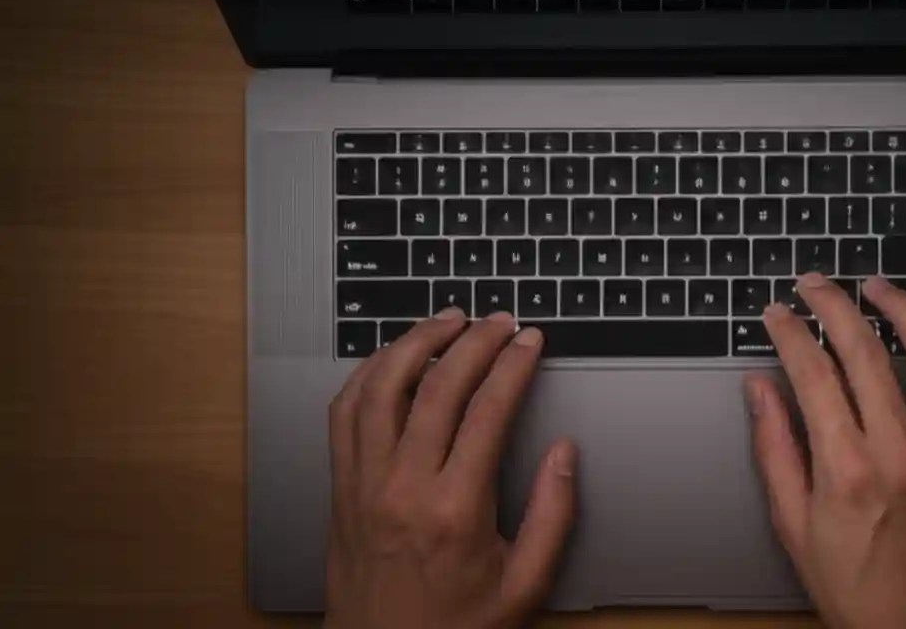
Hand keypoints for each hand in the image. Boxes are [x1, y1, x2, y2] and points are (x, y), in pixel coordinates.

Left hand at [325, 309, 575, 628]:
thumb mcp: (525, 586)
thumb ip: (553, 516)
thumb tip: (566, 454)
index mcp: (454, 510)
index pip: (487, 410)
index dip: (513, 365)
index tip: (529, 340)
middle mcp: (402, 487)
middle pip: (436, 386)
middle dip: (473, 341)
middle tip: (498, 321)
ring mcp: (363, 483)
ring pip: (381, 387)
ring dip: (414, 343)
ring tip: (446, 320)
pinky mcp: (340, 488)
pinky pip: (343, 414)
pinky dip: (367, 375)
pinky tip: (391, 359)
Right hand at [747, 275, 905, 628]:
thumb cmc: (857, 591)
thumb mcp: (792, 527)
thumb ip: (775, 450)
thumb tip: (761, 390)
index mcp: (848, 469)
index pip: (813, 372)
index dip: (790, 331)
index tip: (777, 313)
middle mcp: (902, 449)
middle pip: (867, 349)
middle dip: (834, 303)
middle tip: (815, 283)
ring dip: (905, 307)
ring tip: (878, 286)